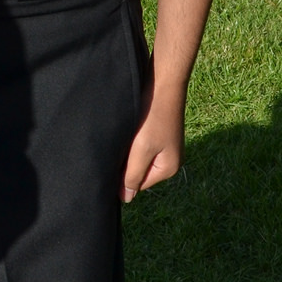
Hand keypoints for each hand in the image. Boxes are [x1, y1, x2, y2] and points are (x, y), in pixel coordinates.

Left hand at [122, 86, 183, 201]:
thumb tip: (126, 199)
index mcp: (168, 169)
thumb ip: (133, 175)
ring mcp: (165, 145)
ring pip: (137, 156)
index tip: (112, 160)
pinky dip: (132, 139)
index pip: (137, 184)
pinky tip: (129, 128)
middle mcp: (169, 160)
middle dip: (125, 162)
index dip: (122, 175)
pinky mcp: (158, 132)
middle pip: (138, 170)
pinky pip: (140, 143)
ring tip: (124, 135)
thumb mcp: (141, 150)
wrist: (163, 82)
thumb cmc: (152, 117)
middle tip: (117, 145)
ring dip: (127, 149)